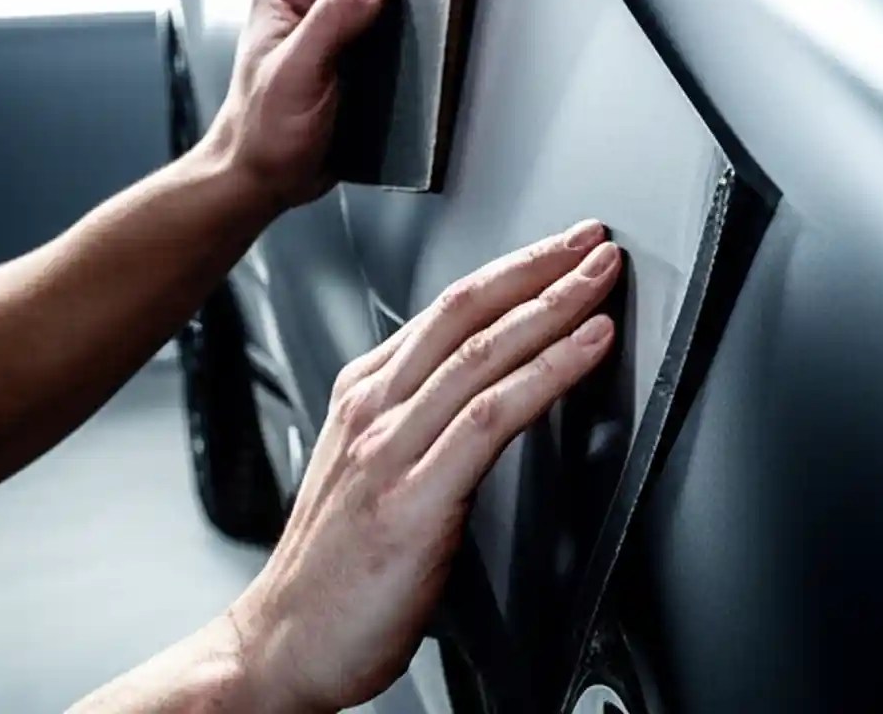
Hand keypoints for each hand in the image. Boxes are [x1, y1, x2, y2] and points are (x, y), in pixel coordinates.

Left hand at [199, 0, 384, 207]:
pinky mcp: (354, 67)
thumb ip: (334, 21)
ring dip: (396, 36)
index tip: (382, 8)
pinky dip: (399, 60)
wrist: (269, 179)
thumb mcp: (297, 69)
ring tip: (385, 66)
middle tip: (375, 50)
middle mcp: (308, 12)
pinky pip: (387, 49)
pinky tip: (396, 74)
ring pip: (380, 18)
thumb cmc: (262, 131)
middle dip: (385, 12)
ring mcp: (334, 39)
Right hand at [226, 221, 621, 710]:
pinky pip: (493, 416)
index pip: (446, 310)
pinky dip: (548, 372)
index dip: (511, 271)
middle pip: (465, 311)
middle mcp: (373, 410)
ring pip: (483, 352)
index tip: (558, 250)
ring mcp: (389, 449)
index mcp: (362, 396)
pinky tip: (587, 347)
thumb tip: (484, 391)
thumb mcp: (370, 471)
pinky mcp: (414, 498)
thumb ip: (417, 424)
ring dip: (552, 305)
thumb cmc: (331, 570)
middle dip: (538, 266)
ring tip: (601, 276)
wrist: (282, 644)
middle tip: (592, 239)